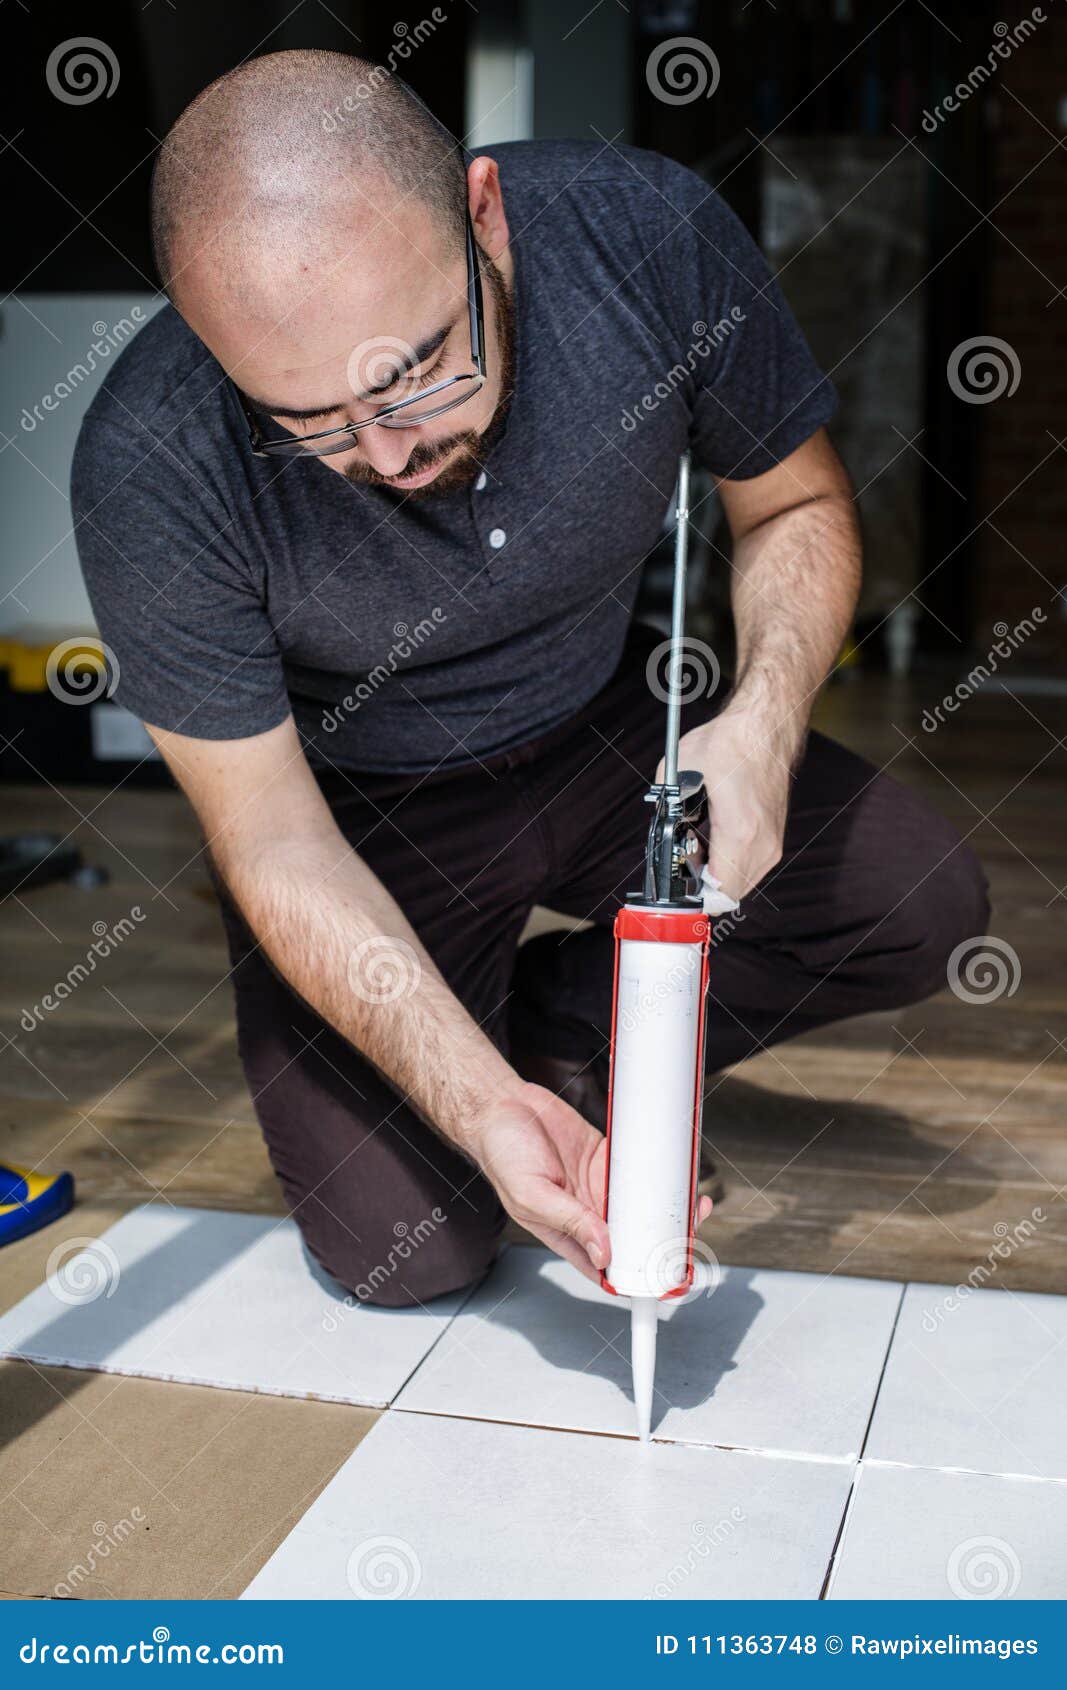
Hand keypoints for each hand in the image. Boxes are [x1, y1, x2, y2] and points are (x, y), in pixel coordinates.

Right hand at [467, 1081, 712, 1282]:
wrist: (502, 1106)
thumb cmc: (502, 1153)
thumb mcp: (531, 1194)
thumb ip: (569, 1222)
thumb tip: (603, 1251)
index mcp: (567, 1234)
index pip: (606, 1268)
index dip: (635, 1279)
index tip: (663, 1282)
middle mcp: (587, 1214)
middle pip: (633, 1238)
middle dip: (663, 1241)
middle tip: (689, 1240)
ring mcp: (599, 1186)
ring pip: (642, 1206)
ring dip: (667, 1208)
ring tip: (693, 1207)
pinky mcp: (607, 1158)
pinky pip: (639, 1170)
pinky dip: (657, 1172)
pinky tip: (674, 1174)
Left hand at [660, 707, 793, 901]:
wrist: (766, 727)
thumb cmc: (730, 743)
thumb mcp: (678, 772)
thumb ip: (663, 806)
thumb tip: (658, 824)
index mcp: (740, 832)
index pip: (721, 893)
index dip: (695, 897)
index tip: (679, 885)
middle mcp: (763, 843)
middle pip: (731, 892)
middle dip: (703, 885)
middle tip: (685, 861)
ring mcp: (773, 840)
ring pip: (743, 881)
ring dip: (718, 874)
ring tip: (698, 849)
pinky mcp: (775, 834)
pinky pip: (752, 865)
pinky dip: (732, 861)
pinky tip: (714, 839)